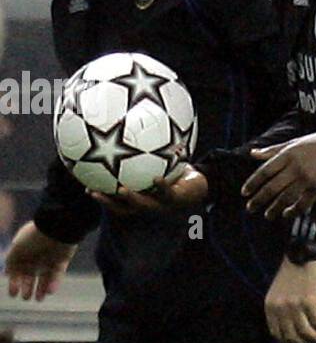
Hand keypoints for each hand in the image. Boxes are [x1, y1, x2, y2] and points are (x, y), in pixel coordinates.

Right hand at [5, 222, 76, 301]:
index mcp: (22, 252)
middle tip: (26, 298)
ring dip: (40, 289)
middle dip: (27, 288)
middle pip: (29, 276)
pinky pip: (57, 275)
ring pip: (44, 277)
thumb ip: (11, 261)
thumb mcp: (17, 249)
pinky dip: (54, 283)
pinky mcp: (61, 260)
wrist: (58, 229)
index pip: (16, 271)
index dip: (14, 283)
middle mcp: (34, 256)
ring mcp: (48, 259)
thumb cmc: (34, 238)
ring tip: (38, 299)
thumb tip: (7, 273)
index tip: (13, 294)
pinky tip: (49, 291)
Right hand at [88, 165, 208, 216]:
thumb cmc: (175, 172)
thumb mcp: (157, 163)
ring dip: (133, 199)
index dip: (102, 198)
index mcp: (141, 199)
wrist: (201, 184)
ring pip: (145, 205)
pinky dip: (162, 187)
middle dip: (108, 202)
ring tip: (122, 190)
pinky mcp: (177, 199)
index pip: (117, 201)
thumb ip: (141, 154)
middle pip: (125, 208)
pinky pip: (168, 194)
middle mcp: (149, 205)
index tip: (86, 188)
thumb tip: (123, 134)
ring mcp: (162, 205)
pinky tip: (156, 178)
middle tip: (94, 192)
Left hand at [242, 134, 315, 219]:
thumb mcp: (294, 142)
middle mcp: (295, 168)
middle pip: (272, 187)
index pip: (265, 171)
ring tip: (267, 215)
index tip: (244, 192)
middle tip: (250, 208)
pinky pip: (303, 204)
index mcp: (288, 155)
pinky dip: (293, 211)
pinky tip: (286, 214)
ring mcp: (307, 179)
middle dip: (259, 199)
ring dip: (274, 208)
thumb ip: (273, 150)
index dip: (253, 183)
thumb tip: (253, 153)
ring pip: (285, 197)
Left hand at [265, 257, 315, 342]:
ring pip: (304, 332)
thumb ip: (279, 310)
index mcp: (270, 307)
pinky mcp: (310, 302)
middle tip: (309, 342)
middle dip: (301, 342)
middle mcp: (280, 309)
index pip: (276, 333)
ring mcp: (295, 306)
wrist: (300, 256)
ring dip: (312, 338)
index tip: (296, 341)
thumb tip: (290, 328)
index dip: (287, 341)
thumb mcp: (276, 293)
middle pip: (290, 336)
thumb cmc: (290, 274)